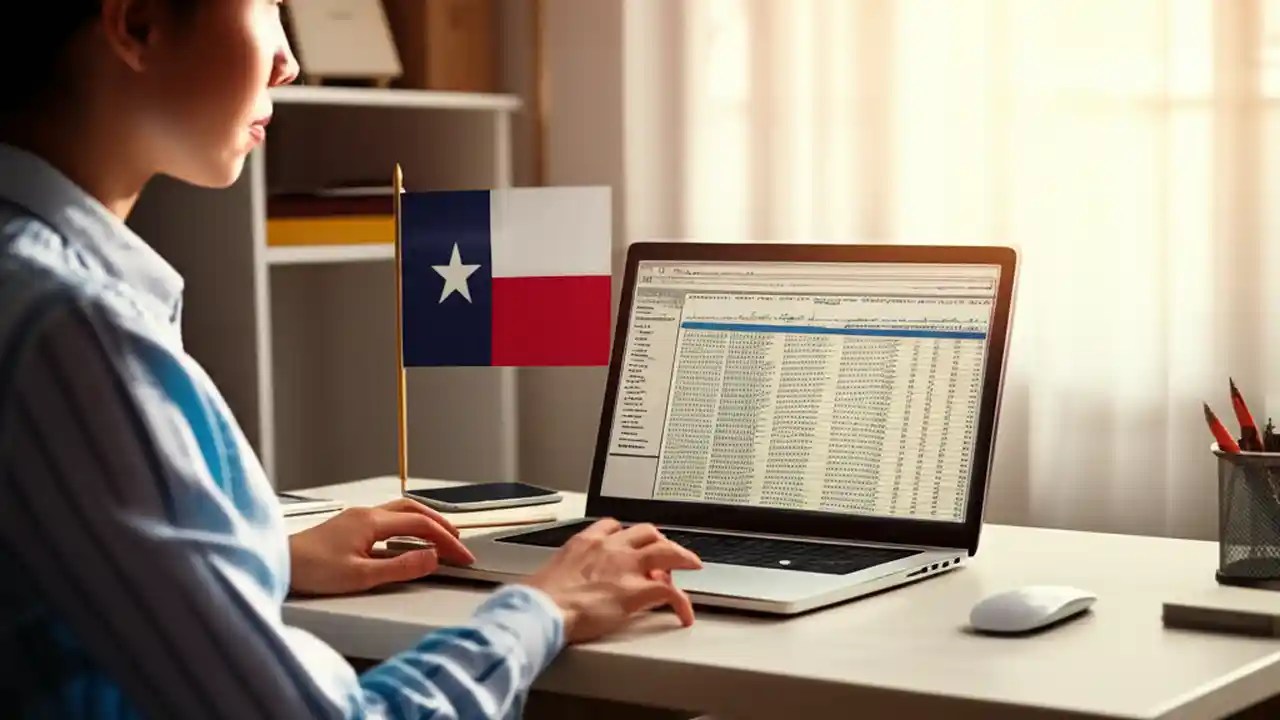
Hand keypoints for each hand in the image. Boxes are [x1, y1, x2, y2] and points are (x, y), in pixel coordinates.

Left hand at [288, 498, 475, 595]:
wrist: (276, 563)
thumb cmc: (311, 570)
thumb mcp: (361, 576)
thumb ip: (400, 567)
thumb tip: (432, 558)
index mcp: (372, 521)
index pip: (421, 525)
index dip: (446, 540)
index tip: (462, 556)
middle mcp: (366, 514)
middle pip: (414, 510)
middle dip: (441, 524)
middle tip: (459, 542)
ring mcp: (356, 519)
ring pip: (400, 512)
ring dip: (424, 521)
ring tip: (440, 536)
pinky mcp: (348, 527)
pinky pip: (387, 519)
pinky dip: (407, 526)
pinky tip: (406, 540)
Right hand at [522, 519, 702, 642]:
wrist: (542, 609)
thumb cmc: (540, 598)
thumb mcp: (551, 574)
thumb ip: (566, 573)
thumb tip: (563, 585)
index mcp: (585, 543)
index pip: (612, 526)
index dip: (625, 534)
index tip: (630, 542)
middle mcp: (610, 548)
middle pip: (646, 532)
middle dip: (659, 541)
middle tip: (666, 554)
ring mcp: (627, 567)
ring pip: (667, 551)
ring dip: (683, 558)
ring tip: (692, 566)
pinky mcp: (638, 591)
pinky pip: (671, 592)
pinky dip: (682, 603)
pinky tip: (684, 614)